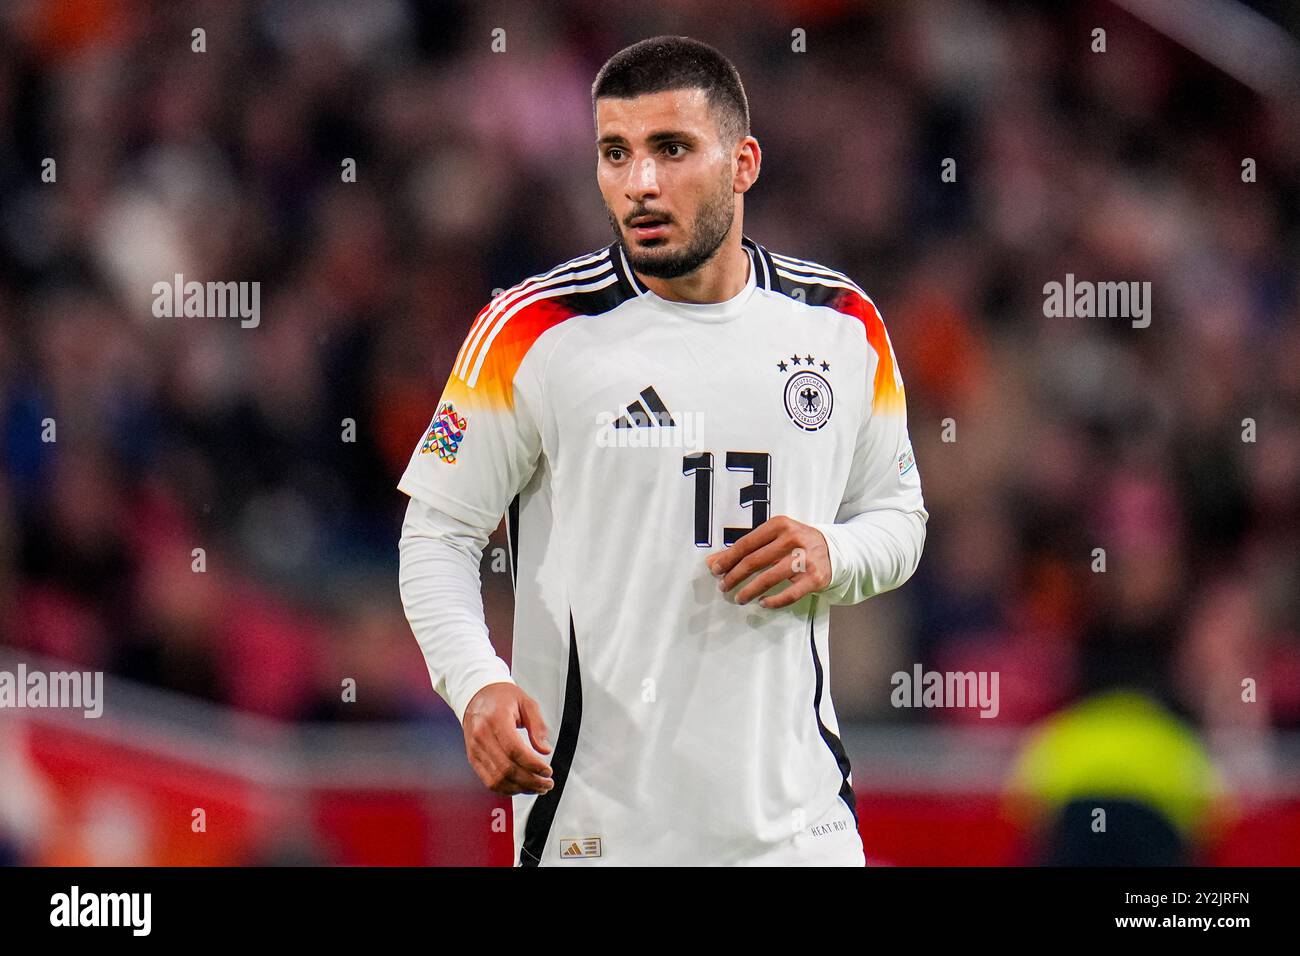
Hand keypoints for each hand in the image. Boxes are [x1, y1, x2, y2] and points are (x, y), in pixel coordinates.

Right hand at [462, 682, 554, 795]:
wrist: (477, 695)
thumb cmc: (501, 697)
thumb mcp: (526, 703)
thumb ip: (538, 726)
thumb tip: (544, 749)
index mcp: (495, 719)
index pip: (514, 750)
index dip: (533, 765)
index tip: (547, 771)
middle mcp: (481, 736)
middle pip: (506, 769)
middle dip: (530, 781)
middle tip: (546, 783)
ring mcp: (475, 749)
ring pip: (497, 779)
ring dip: (520, 788)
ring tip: (537, 787)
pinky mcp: (473, 758)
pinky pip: (488, 781)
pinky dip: (506, 789)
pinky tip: (521, 787)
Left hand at [705, 515, 832, 609]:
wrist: (835, 550)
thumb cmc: (797, 543)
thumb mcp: (774, 537)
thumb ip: (746, 548)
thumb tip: (714, 561)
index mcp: (780, 525)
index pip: (746, 543)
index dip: (728, 558)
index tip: (716, 570)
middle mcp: (793, 539)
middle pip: (755, 560)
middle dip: (735, 576)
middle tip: (724, 586)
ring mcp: (805, 559)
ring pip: (769, 578)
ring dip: (750, 591)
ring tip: (739, 598)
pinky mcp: (815, 578)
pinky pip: (789, 594)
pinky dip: (773, 601)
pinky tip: (762, 603)